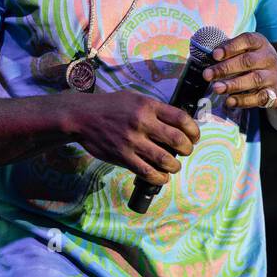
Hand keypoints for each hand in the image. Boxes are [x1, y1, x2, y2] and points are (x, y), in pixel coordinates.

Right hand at [69, 91, 200, 186]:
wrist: (82, 117)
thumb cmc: (110, 106)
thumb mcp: (135, 98)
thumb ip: (155, 109)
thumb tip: (178, 122)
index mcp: (148, 106)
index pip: (181, 118)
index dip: (193, 130)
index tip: (195, 136)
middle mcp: (142, 122)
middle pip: (177, 140)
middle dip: (188, 149)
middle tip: (187, 151)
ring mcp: (132, 141)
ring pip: (164, 159)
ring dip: (174, 166)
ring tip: (174, 166)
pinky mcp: (122, 156)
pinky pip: (146, 172)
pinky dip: (158, 177)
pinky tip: (162, 177)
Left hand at [202, 32, 276, 108]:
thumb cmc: (254, 60)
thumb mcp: (246, 50)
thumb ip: (229, 51)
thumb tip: (207, 57)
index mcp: (260, 43)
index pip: (247, 40)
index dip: (230, 47)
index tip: (215, 55)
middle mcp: (268, 58)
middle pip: (248, 61)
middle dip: (225, 68)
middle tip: (207, 75)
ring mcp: (272, 76)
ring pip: (254, 79)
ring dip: (233, 84)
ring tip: (216, 88)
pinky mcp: (274, 93)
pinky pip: (259, 97)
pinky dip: (243, 100)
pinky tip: (229, 101)